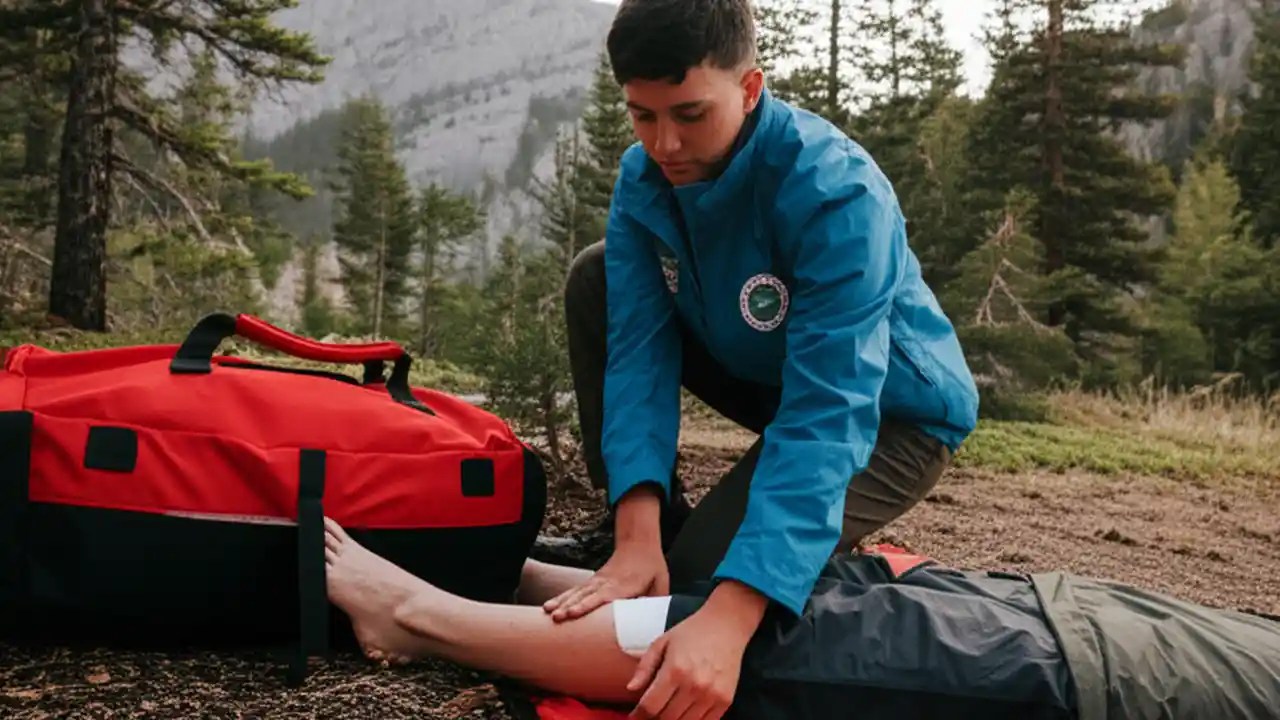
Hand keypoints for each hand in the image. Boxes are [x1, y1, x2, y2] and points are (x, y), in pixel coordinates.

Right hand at [542, 538, 669, 621]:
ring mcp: (597, 581)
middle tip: (556, 617)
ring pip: (576, 592)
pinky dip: (561, 598)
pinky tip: (549, 607)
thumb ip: (655, 603)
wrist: (639, 542)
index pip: (603, 597)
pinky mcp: (592, 581)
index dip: (587, 605)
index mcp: (623, 585)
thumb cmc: (651, 566)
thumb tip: (652, 624)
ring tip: (548, 613)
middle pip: (585, 595)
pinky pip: (574, 590)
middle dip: (570, 607)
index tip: (574, 613)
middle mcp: (606, 583)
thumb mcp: (660, 584)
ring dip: (562, 602)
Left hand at [626, 581, 767, 719]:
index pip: (650, 706)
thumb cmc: (692, 631)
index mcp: (674, 670)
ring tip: (666, 713)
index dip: (638, 715)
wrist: (727, 625)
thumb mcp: (662, 642)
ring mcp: (711, 695)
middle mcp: (693, 685)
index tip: (635, 716)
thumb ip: (644, 667)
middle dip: (654, 719)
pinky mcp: (725, 700)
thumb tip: (630, 689)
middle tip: (650, 714)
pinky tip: (685, 714)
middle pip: (666, 719)